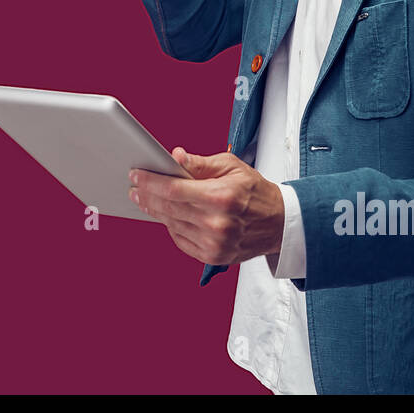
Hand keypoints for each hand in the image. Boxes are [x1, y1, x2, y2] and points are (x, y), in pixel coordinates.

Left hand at [129, 147, 284, 266]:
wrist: (279, 223)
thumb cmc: (255, 192)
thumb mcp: (232, 167)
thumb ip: (201, 163)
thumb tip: (176, 156)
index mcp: (221, 198)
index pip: (174, 189)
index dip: (150, 182)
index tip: (136, 175)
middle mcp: (217, 223)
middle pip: (168, 208)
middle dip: (147, 196)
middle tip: (134, 187)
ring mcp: (215, 243)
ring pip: (172, 225)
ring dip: (156, 212)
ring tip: (145, 200)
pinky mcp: (213, 256)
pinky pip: (181, 240)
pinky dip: (171, 227)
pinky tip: (167, 216)